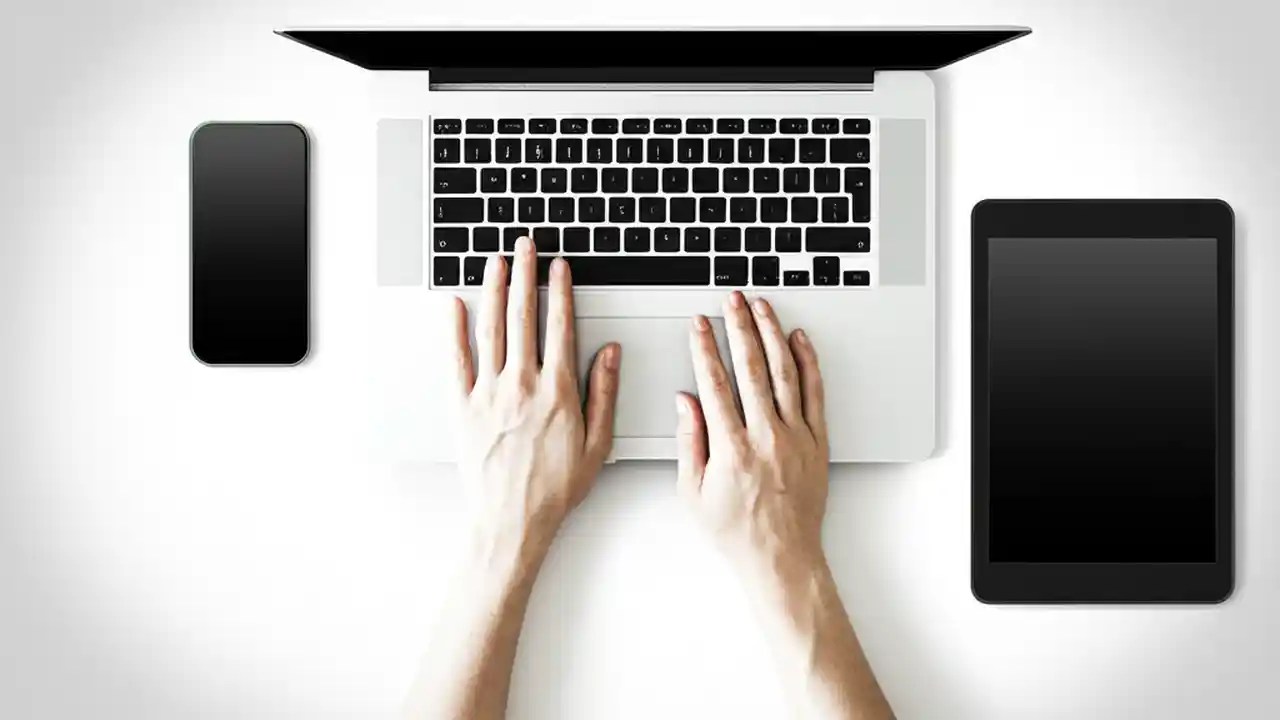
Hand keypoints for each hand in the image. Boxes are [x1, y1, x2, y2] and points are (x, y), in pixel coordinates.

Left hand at [452, 238, 620, 557]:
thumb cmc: (555, 488)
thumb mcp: (598, 444)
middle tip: (526, 246)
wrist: (512, 520)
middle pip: (523, 315)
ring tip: (496, 261)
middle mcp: (522, 384)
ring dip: (494, 289)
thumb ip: (604, 393)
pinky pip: (456, 358)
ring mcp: (488, 393)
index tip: (560, 266)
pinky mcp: (462, 406)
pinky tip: (456, 304)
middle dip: (526, 274)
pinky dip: (455, 328)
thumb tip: (609, 352)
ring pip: (490, 328)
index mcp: (558, 391)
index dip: (560, 290)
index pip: (559, 326)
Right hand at [676, 291, 828, 569]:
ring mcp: (796, 438)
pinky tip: (798, 339)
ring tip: (762, 307)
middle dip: (739, 326)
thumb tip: (685, 401)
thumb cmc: (736, 531)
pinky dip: (808, 362)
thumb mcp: (693, 492)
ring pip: (784, 372)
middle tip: (732, 300)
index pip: (714, 383)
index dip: (705, 348)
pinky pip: (814, 393)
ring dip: (772, 334)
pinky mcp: (817, 442)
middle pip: (751, 368)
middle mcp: (765, 437)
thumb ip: (688, 442)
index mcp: (730, 449)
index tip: (699, 325)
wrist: (781, 557)